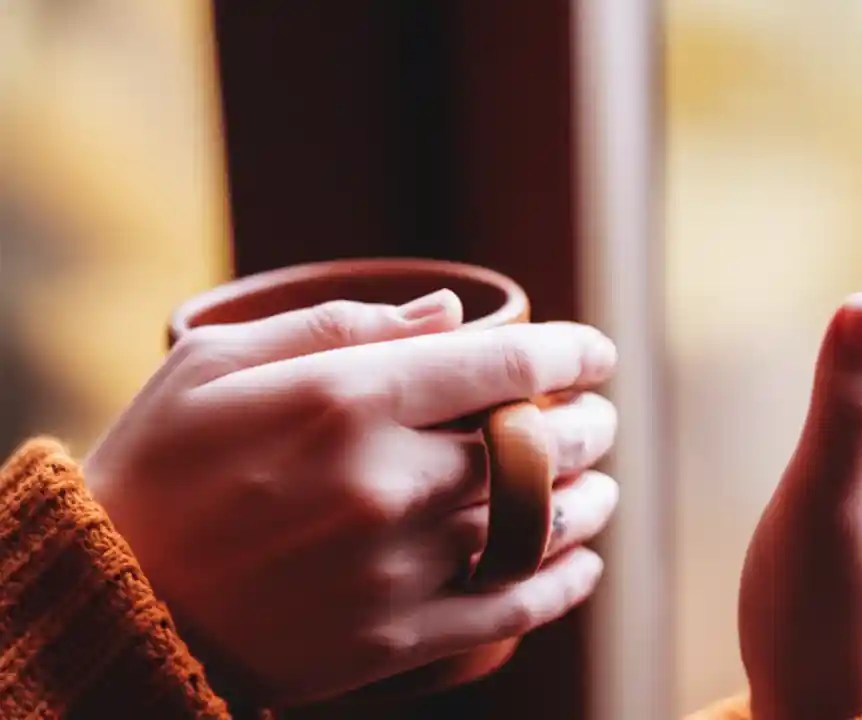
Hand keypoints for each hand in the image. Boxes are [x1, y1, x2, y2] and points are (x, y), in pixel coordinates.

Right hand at [85, 290, 620, 705]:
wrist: (113, 598)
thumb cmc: (162, 463)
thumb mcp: (222, 361)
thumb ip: (344, 326)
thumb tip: (450, 314)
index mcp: (348, 398)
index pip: (505, 363)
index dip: (572, 352)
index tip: (598, 352)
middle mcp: (386, 480)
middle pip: (536, 444)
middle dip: (588, 426)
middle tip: (600, 420)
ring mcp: (397, 565)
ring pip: (538, 526)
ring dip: (590, 501)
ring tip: (604, 488)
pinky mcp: (395, 638)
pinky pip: (513, 610)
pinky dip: (564, 586)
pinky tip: (585, 566)